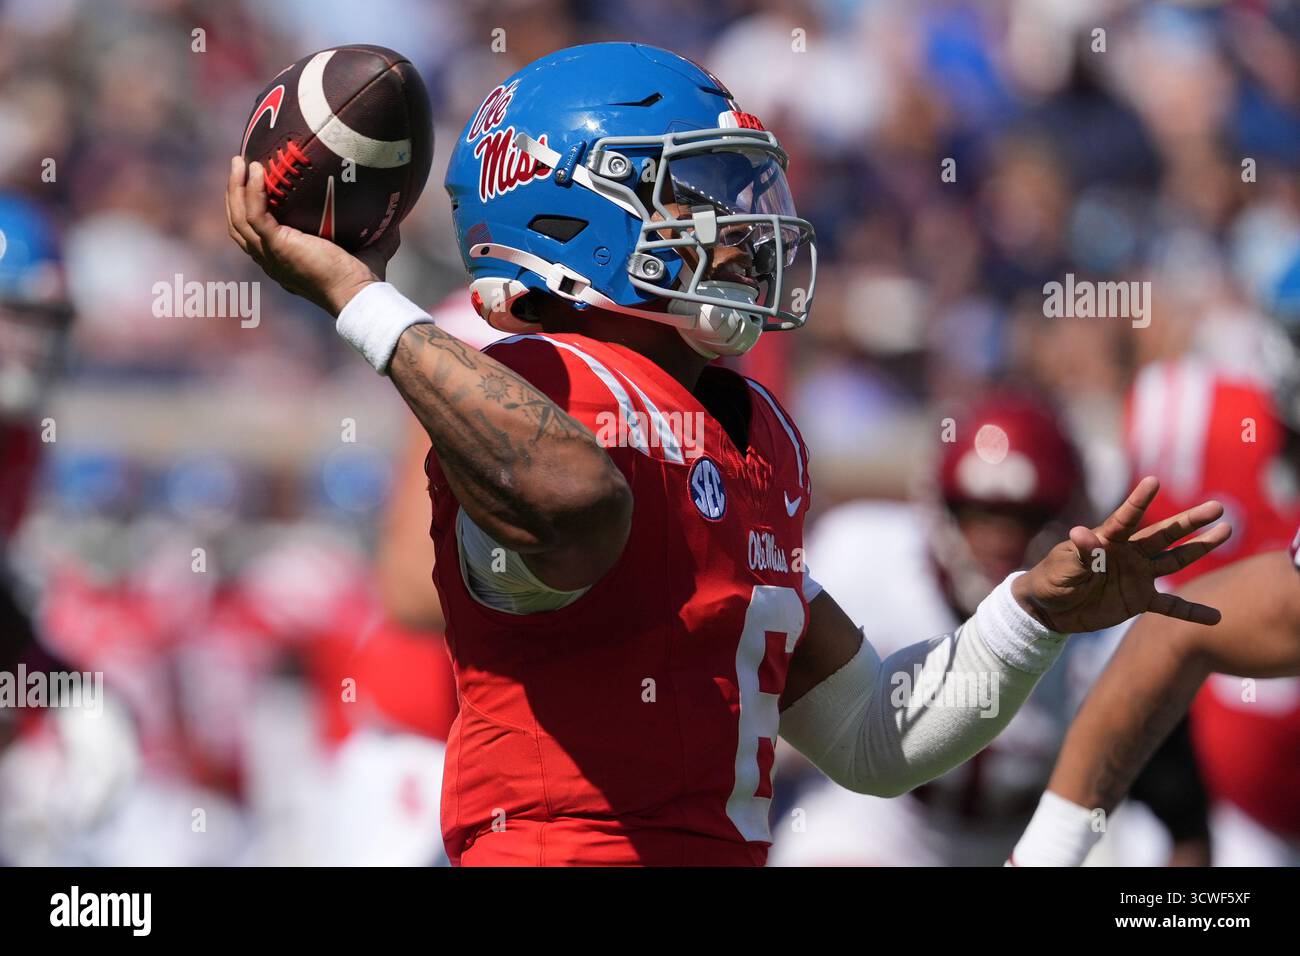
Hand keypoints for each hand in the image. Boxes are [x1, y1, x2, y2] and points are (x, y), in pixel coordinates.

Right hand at [224, 155, 399, 314]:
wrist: (359, 294)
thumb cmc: (364, 280)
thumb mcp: (369, 251)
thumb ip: (378, 236)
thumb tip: (396, 220)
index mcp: (284, 261)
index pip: (256, 235)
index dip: (249, 209)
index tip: (254, 184)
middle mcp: (271, 260)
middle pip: (238, 224)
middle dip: (234, 194)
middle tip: (239, 165)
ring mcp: (271, 255)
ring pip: (239, 218)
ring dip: (236, 187)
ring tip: (238, 161)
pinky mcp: (277, 246)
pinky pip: (256, 214)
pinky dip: (253, 191)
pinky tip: (259, 171)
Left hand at [1012, 476, 1230, 632]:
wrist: (1049, 609)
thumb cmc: (1051, 580)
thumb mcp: (1062, 566)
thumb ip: (1078, 552)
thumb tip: (1081, 533)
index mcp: (1107, 541)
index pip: (1126, 518)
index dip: (1139, 501)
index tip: (1154, 481)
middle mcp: (1128, 554)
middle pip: (1164, 535)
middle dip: (1190, 522)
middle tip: (1217, 507)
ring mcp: (1137, 576)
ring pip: (1175, 560)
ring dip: (1200, 548)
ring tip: (1225, 531)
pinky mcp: (1138, 600)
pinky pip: (1170, 606)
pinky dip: (1191, 611)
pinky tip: (1216, 617)